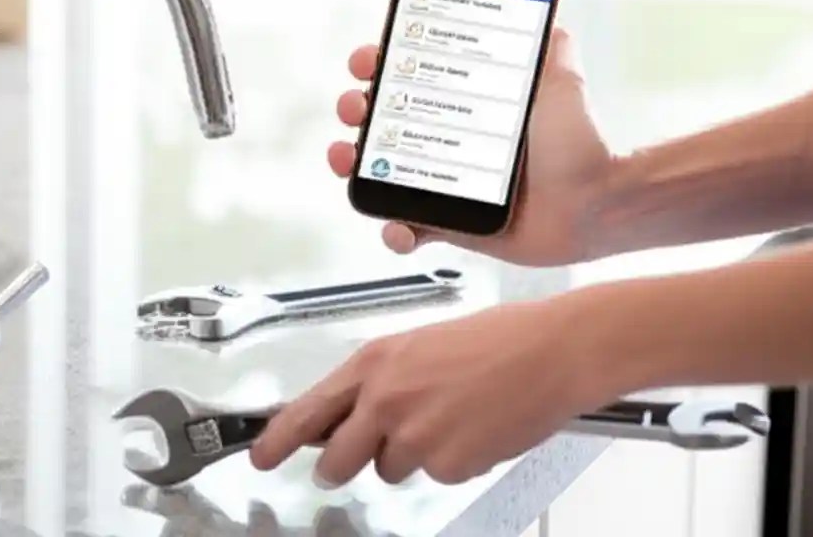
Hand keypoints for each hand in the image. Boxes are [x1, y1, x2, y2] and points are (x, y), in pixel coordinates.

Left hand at [249, 297, 606, 485]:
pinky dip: (453, 460)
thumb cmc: (496, 339)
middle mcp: (386, 400)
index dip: (277, 439)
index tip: (261, 455)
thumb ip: (379, 381)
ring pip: (390, 468)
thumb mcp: (419, 347)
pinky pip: (437, 474)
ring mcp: (416, 436)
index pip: (308, 410)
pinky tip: (476, 428)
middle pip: (337, 459)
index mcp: (374, 363)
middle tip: (353, 460)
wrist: (551, 351)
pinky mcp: (448, 464)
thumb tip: (351, 414)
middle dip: (340, 465)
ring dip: (410, 455)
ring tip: (450, 417)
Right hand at [330, 28, 617, 265]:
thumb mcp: (560, 85)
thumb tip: (547, 12)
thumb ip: (549, 49)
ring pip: (382, 173)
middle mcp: (450, 142)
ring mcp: (446, 184)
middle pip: (383, 121)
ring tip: (347, 159)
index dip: (380, 65)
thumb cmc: (582, 145)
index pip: (411, 78)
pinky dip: (394, 230)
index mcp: (467, 105)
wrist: (598, 205)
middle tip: (355, 107)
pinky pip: (409, 228)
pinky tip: (398, 226)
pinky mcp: (452, 225)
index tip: (367, 60)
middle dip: (356, 110)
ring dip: (354, 165)